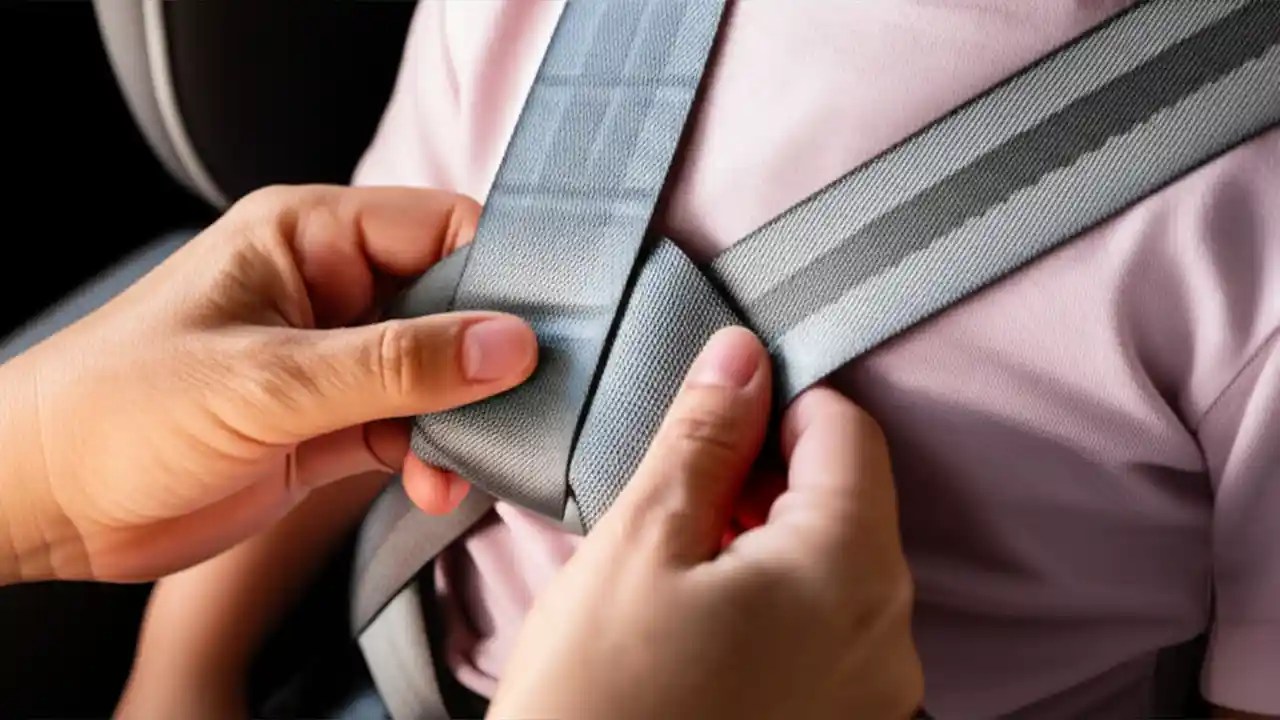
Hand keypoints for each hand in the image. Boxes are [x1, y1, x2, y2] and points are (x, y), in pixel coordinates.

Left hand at [0, 185, 536, 582]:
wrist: (47, 505)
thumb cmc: (121, 411)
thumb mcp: (269, 380)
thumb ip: (397, 364)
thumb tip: (511, 345)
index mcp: (310, 238)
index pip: (441, 228)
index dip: (499, 274)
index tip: (541, 334)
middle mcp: (331, 291)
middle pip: (452, 306)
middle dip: (488, 361)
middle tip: (521, 407)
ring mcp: (334, 361)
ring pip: (440, 376)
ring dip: (463, 422)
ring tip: (464, 462)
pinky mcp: (331, 425)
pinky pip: (412, 429)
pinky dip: (433, 458)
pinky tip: (433, 484)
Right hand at [487, 327, 923, 719]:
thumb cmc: (599, 704)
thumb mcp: (639, 545)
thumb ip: (704, 437)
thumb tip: (742, 356)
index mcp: (847, 572)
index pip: (847, 430)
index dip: (777, 402)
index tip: (713, 415)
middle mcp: (888, 637)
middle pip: (850, 499)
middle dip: (768, 476)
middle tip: (677, 498)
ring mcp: (874, 696)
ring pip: (837, 566)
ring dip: (767, 539)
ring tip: (679, 566)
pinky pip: (830, 632)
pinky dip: (777, 603)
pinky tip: (702, 623)